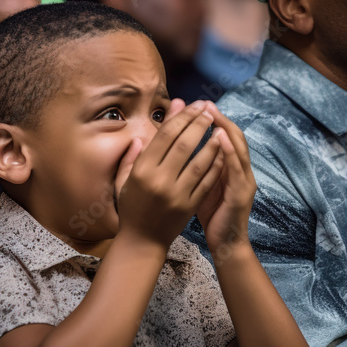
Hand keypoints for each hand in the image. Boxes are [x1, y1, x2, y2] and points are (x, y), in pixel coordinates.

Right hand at [114, 100, 224, 247]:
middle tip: (208, 111)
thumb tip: (144, 133)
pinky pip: (206, 181)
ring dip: (211, 143)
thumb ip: (132, 155)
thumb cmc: (131, 207)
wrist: (142, 241)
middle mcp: (159, 180)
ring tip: (219, 127)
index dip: (181, 117)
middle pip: (183, 144)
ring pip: (199, 162)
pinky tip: (222, 152)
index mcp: (142, 170)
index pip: (165, 135)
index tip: (192, 105)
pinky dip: (215, 165)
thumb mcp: (123, 179)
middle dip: (198, 124)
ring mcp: (176, 194)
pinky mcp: (189, 206)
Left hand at [195, 104, 256, 253]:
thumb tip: (180, 144)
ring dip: (226, 129)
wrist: (225, 243)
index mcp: (230, 167)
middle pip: (234, 136)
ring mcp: (244, 180)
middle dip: (220, 118)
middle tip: (206, 103)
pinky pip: (237, 169)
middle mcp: (241, 170)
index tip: (197, 104)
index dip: (213, 120)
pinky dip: (230, 151)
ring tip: (213, 114)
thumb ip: (196, 164)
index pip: (224, 136)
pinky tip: (220, 139)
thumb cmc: (211, 214)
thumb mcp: (202, 184)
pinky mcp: (242, 193)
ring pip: (238, 148)